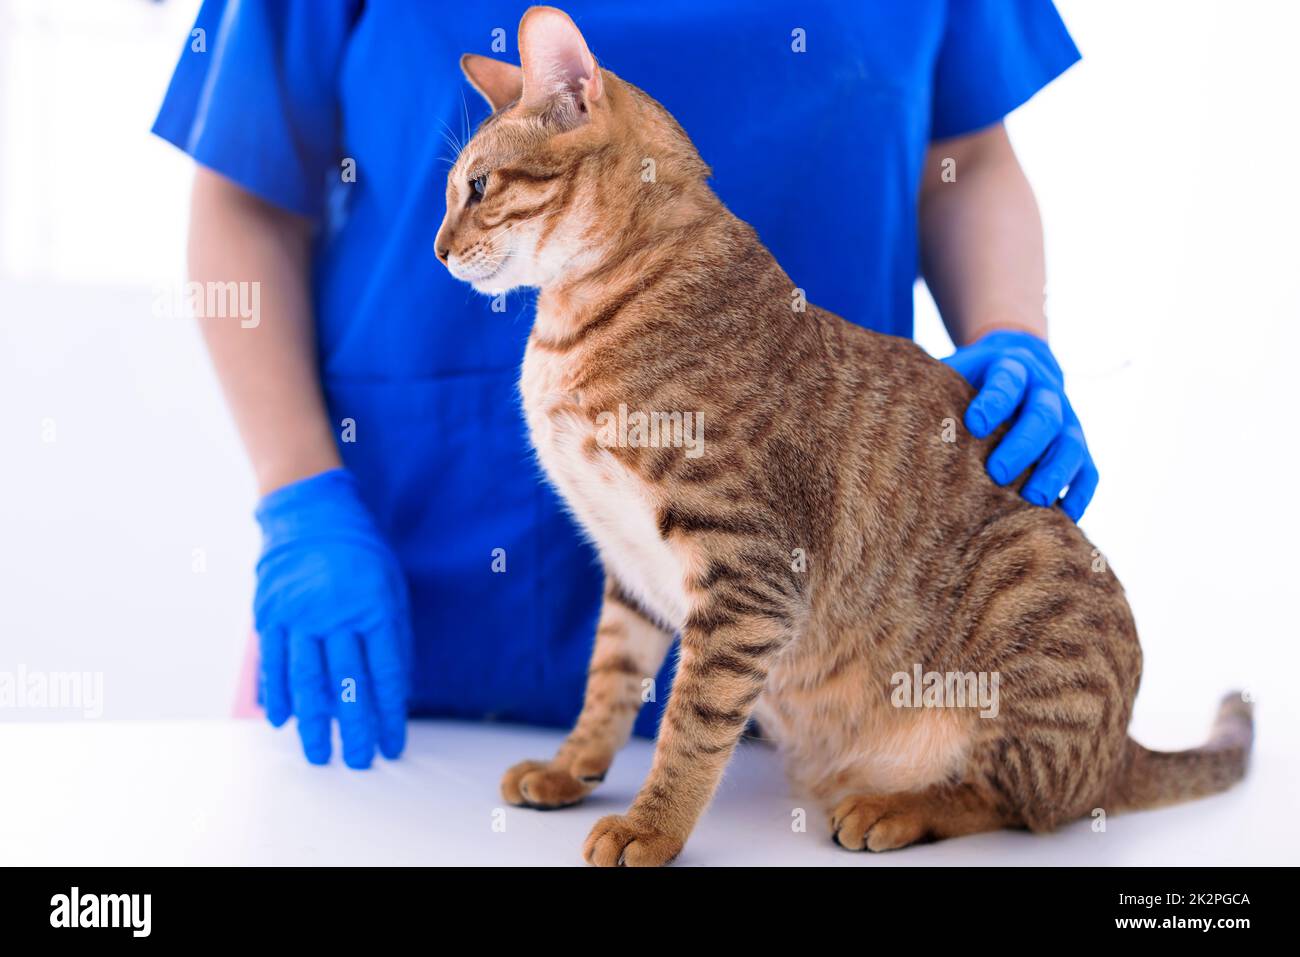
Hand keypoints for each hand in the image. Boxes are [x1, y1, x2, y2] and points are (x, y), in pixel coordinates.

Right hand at [253, 469, 411, 767]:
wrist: (309, 512)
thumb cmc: (360, 551)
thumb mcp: (392, 585)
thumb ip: (394, 635)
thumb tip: (397, 688)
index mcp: (374, 606)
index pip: (386, 673)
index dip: (390, 714)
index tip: (392, 744)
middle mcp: (335, 614)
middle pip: (347, 684)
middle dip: (355, 729)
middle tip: (358, 762)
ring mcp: (299, 615)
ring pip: (306, 680)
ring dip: (313, 723)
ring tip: (320, 754)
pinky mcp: (270, 614)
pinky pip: (273, 661)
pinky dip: (276, 693)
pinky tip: (281, 720)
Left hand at [944, 329, 1097, 520]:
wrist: (1021, 363)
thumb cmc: (973, 377)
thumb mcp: (956, 368)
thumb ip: (935, 383)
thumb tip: (895, 402)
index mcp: (1013, 367)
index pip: (1008, 380)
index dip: (994, 401)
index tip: (974, 423)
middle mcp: (1046, 391)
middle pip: (1044, 416)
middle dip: (1022, 445)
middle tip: (996, 473)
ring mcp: (1068, 419)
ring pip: (1071, 445)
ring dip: (1055, 473)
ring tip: (1034, 501)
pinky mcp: (1079, 446)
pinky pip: (1089, 471)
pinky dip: (1081, 493)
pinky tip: (1066, 516)